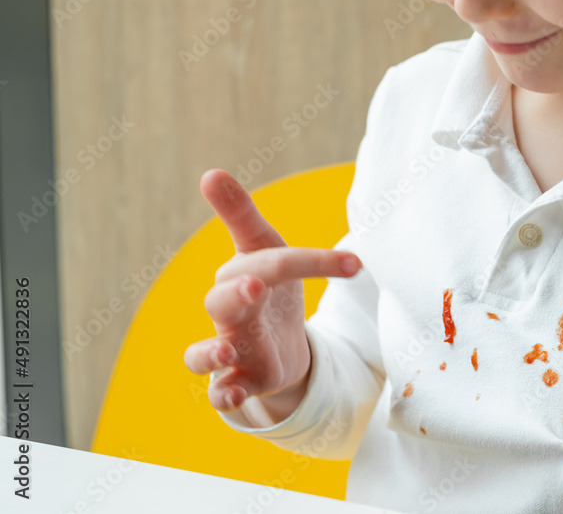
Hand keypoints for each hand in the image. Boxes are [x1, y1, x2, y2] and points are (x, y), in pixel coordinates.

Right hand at [183, 169, 362, 413]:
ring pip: (202, 353)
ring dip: (210, 352)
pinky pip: (218, 392)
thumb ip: (241, 214)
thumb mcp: (264, 249)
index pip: (272, 260)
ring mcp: (230, 348)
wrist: (278, 341)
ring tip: (225, 350)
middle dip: (238, 292)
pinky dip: (221, 394)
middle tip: (257, 284)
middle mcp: (229, 311)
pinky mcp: (239, 380)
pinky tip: (231, 394)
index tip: (356, 262)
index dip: (312, 260)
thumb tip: (210, 172)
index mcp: (241, 274)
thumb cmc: (269, 288)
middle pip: (222, 300)